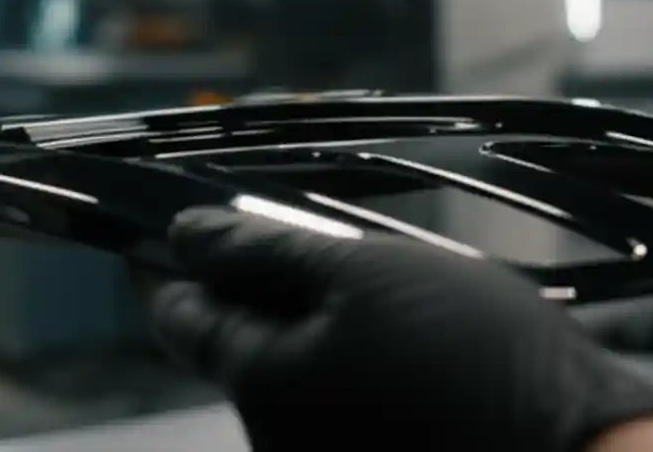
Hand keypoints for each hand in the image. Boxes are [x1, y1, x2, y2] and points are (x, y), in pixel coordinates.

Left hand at [147, 207, 652, 451]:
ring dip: (324, 322)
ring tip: (401, 293)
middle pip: (242, 342)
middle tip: (322, 236)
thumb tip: (186, 233)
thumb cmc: (481, 362)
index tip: (174, 223)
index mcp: (261, 384)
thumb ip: (264, 253)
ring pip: (298, 370)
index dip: (171, 259)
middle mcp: (277, 440)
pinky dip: (363, 360)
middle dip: (267, 285)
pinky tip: (424, 340)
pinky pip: (345, 400)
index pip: (180, 313)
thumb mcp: (366, 275)